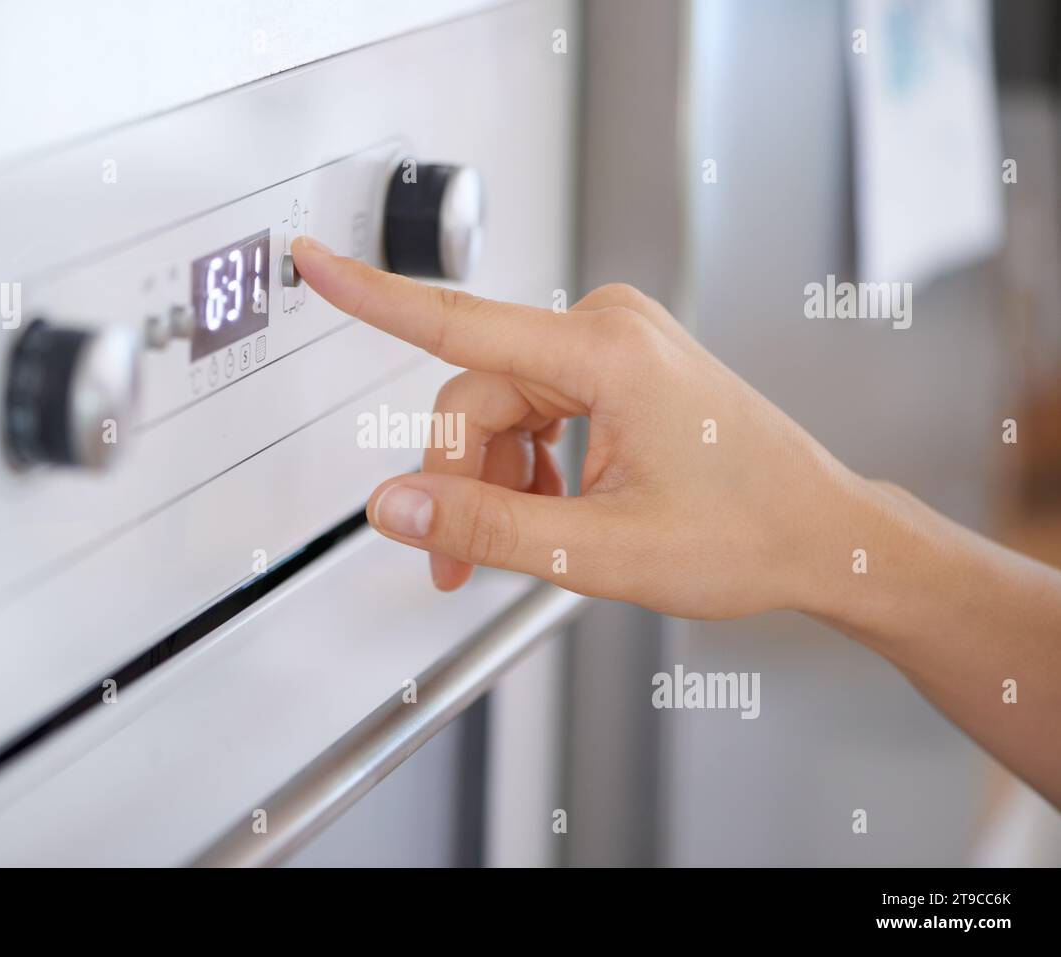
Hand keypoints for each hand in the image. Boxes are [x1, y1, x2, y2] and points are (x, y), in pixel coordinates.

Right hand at [291, 236, 864, 618]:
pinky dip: (521, 463)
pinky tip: (542, 508)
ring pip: (499, 407)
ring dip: (488, 479)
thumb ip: (484, 525)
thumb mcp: (600, 550)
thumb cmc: (748, 534)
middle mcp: (607, 329)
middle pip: (475, 396)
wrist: (821, 537)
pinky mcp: (614, 366)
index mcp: (607, 354)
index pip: (459, 324)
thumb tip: (396, 505)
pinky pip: (532, 407)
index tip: (316, 262)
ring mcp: (612, 344)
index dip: (374, 296)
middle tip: (452, 560)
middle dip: (457, 480)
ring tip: (504, 547)